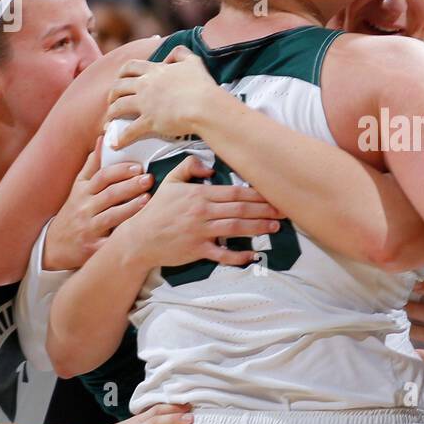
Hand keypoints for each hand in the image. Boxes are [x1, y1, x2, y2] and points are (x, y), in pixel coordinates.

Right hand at [42, 138, 152, 270]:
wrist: (53, 246)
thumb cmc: (73, 212)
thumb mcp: (78, 188)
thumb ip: (92, 166)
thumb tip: (103, 139)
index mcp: (82, 192)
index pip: (101, 177)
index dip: (119, 171)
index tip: (138, 166)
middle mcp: (84, 208)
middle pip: (109, 195)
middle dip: (130, 186)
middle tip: (149, 179)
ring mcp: (88, 228)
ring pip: (111, 217)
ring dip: (130, 208)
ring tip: (148, 200)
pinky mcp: (93, 248)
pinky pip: (110, 242)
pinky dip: (123, 237)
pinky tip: (139, 230)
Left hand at [107, 46, 220, 148]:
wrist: (204, 106)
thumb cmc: (202, 85)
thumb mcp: (193, 61)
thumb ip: (181, 53)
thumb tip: (169, 56)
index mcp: (155, 70)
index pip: (131, 66)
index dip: (122, 73)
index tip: (120, 79)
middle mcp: (145, 85)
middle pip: (119, 86)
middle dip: (112, 94)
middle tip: (112, 101)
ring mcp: (145, 103)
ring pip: (118, 106)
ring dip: (111, 114)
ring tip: (109, 121)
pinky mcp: (149, 121)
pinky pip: (129, 131)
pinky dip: (120, 138)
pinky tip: (115, 145)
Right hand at [114, 154, 282, 270]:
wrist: (140, 237)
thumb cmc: (157, 209)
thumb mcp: (170, 181)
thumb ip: (189, 167)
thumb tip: (209, 167)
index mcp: (199, 194)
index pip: (234, 192)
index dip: (256, 193)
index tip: (272, 194)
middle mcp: (203, 212)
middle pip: (240, 208)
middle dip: (265, 209)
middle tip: (284, 210)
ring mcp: (201, 232)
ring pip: (236, 228)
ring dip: (258, 227)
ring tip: (275, 226)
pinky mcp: (198, 250)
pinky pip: (222, 254)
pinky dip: (239, 256)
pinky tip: (253, 254)